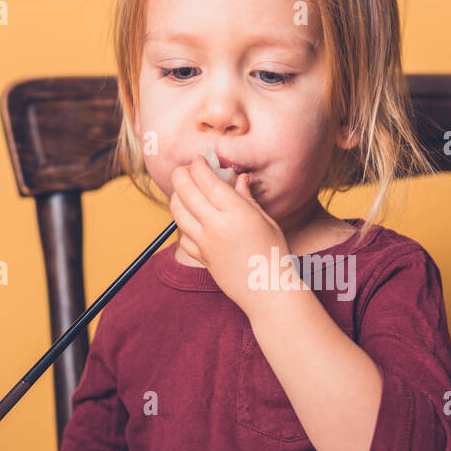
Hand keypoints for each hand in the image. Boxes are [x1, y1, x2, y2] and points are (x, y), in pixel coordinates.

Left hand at [169, 157, 292, 318]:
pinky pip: (182, 235)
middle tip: (186, 169)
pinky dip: (182, 223)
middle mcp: (215, 225)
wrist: (268, 291)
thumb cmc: (273, 253)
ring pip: (177, 210)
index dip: (198, 164)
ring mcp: (204, 242)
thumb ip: (247, 198)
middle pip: (184, 189)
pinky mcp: (200, 257)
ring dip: (177, 195)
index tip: (200, 160)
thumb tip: (238, 178)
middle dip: (182, 173)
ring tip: (185, 191)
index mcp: (235, 212)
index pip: (205, 178)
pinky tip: (192, 219)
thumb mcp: (266, 220)